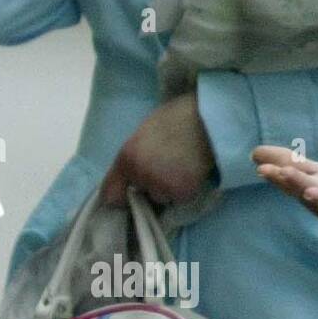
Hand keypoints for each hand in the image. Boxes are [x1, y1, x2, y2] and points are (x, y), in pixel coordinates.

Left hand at [100, 93, 214, 206]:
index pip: (110, 194)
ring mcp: (161, 186)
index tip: (127, 194)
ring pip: (160, 197)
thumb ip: (132, 158)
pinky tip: (191, 171)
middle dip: (148, 187)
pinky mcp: (182, 193)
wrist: (207, 119)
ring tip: (180, 167)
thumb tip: (128, 178)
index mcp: (125, 159)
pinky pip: (179, 199)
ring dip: (168, 189)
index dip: (120, 196)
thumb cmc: (176, 119)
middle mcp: (139, 176)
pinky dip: (185, 190)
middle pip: (139, 195)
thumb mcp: (142, 135)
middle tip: (164, 167)